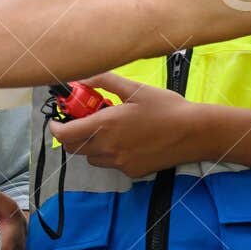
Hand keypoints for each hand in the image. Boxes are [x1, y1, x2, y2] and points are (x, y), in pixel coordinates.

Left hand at [47, 71, 212, 178]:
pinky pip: (111, 164)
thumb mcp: (134, 88)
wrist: (195, 132)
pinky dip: (110, 153)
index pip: (65, 135)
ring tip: (107, 128)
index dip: (56, 127)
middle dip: (72, 134)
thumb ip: (104, 81)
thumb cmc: (165, 106)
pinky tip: (127, 139)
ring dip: (90, 144)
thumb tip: (81, 78)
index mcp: (105, 126)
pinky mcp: (132, 172)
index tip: (57, 119)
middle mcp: (108, 148)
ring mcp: (120, 163)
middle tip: (82, 119)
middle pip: (74, 148)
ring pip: (92, 157)